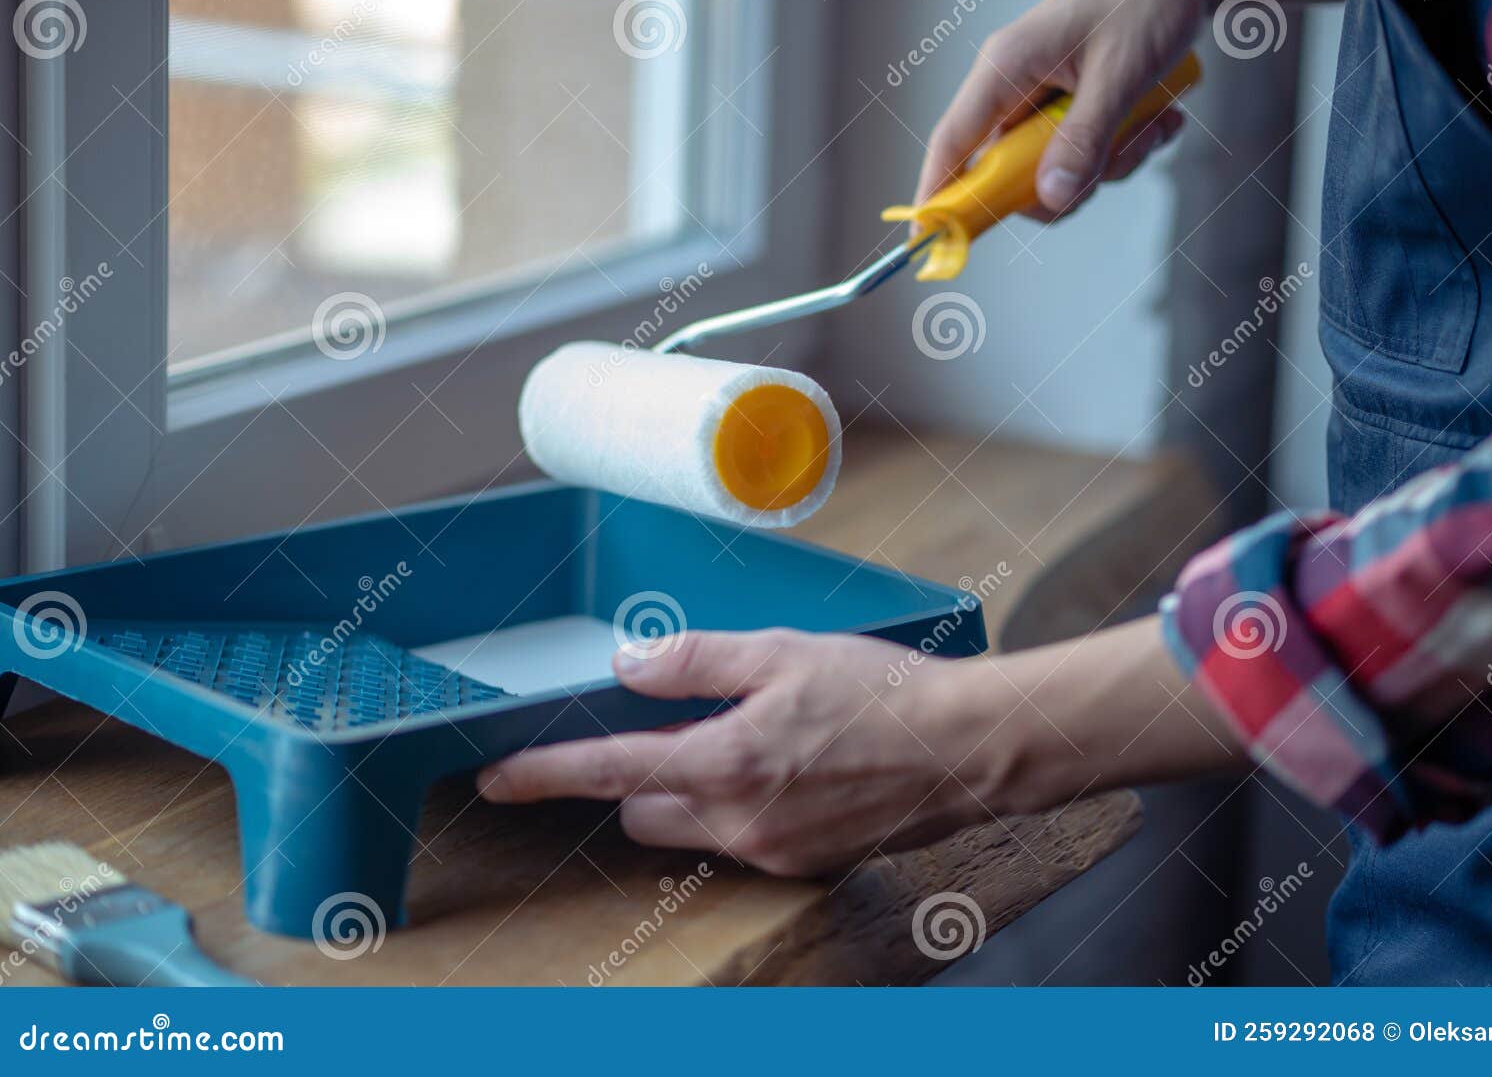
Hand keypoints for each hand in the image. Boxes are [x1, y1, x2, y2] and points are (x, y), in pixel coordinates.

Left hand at [476, 617, 1249, 876]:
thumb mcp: (783, 652)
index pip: (609, 772)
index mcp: (725, 762)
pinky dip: (743, 805)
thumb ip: (695, 660)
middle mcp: (739, 820)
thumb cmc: (885, 692)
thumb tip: (628, 665)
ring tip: (754, 739)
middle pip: (643, 811)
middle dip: (643, 776)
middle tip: (685, 725)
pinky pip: (741, 838)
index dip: (544, 773)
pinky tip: (795, 767)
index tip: (495, 777)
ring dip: (694, 791)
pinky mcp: (803, 864)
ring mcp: (772, 851)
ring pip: (691, 827)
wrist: (971, 750)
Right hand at [915, 0, 1211, 218]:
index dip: (937, 196)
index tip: (927, 242)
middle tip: (1111, 163)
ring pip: (1055, 168)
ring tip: (1151, 123)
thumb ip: (1085, 139)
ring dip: (1109, 162)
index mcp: (1005, 68)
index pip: (952, 144)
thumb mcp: (1120, 74)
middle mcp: (1015, 85)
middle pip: (1010, 172)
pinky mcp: (1072, 101)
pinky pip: (1085, 150)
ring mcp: (1044, 95)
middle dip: (1066, 181)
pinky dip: (1125, 145)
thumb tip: (1053, 199)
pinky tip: (1158, 115)